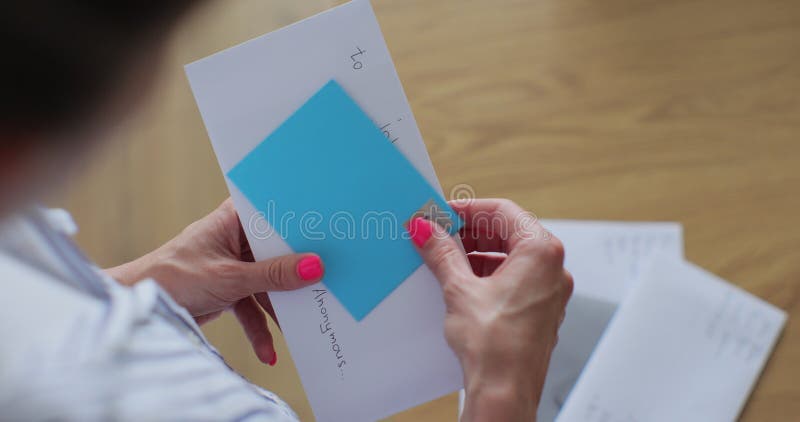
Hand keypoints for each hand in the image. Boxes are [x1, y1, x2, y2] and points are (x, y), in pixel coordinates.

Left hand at [106, 198, 323, 365]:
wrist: (140, 308)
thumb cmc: (173, 277)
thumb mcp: (231, 278)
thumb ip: (274, 275)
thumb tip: (314, 267)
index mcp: (232, 219)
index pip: (273, 213)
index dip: (299, 222)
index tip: (328, 232)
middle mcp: (234, 237)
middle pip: (276, 250)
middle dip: (296, 270)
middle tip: (325, 281)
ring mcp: (232, 264)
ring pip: (268, 281)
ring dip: (280, 305)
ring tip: (302, 324)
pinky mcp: (229, 289)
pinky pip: (253, 305)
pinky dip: (259, 326)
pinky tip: (269, 351)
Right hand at [406, 198, 572, 420]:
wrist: (505, 393)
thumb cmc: (495, 347)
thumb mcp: (459, 290)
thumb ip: (442, 253)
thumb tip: (427, 229)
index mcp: (541, 253)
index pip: (503, 211)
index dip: (469, 209)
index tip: (443, 213)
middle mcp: (553, 269)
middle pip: (509, 232)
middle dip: (472, 232)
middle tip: (440, 234)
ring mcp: (549, 291)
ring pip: (512, 256)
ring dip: (478, 254)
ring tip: (445, 260)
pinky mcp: (540, 310)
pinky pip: (515, 278)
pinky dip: (489, 274)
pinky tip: (461, 283)